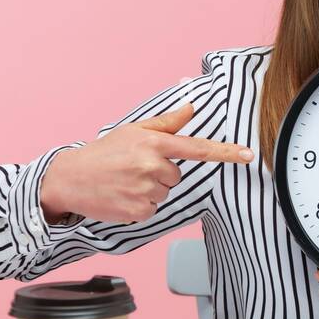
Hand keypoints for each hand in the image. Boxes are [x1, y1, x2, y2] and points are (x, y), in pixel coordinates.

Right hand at [41, 102, 254, 223]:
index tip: (249, 155)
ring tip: (126, 182)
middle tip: (133, 169)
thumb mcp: (134, 131)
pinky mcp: (139, 211)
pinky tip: (123, 196)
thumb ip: (167, 122)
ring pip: (166, 192)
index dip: (226, 152)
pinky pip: (154, 209)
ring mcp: (145, 190)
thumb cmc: (104, 152)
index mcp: (154, 144)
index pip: (198, 148)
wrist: (69, 179)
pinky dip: (141, 205)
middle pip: (177, 175)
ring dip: (150, 189)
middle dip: (160, 173)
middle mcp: (152, 166)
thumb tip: (191, 106)